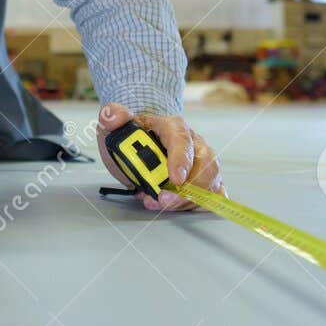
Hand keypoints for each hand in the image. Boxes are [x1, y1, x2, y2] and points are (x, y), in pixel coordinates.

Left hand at [97, 103, 224, 211]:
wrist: (140, 144)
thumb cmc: (132, 135)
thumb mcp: (115, 124)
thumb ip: (112, 116)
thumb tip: (113, 116)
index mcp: (174, 127)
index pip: (182, 141)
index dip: (181, 160)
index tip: (175, 179)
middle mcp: (195, 145)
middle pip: (205, 166)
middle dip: (187, 189)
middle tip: (163, 200)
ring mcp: (202, 164)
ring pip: (209, 185)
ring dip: (185, 201)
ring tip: (156, 202)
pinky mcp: (204, 182)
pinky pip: (214, 196)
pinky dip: (199, 206)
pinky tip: (179, 209)